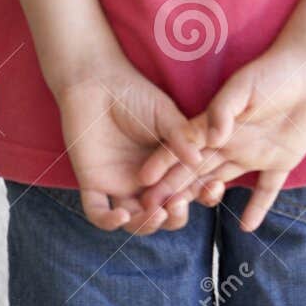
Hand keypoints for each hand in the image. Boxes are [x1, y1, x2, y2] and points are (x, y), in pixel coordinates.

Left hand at [55, 58, 205, 234]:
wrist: (97, 81)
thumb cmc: (134, 93)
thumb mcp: (164, 115)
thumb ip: (181, 137)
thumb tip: (200, 160)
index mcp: (166, 168)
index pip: (188, 192)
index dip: (202, 196)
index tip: (213, 187)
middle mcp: (144, 182)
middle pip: (163, 215)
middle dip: (175, 217)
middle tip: (178, 203)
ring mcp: (118, 184)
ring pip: (134, 221)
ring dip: (146, 224)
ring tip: (157, 212)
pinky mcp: (92, 182)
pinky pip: (98, 213)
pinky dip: (109, 221)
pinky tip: (121, 214)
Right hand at [136, 47, 305, 231]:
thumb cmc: (275, 72)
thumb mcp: (244, 87)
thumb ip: (224, 110)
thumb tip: (212, 138)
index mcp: (218, 122)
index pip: (183, 146)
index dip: (163, 161)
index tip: (143, 179)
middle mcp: (231, 140)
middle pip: (196, 168)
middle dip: (172, 186)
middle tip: (151, 207)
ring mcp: (254, 152)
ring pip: (221, 180)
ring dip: (202, 197)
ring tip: (181, 215)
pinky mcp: (281, 161)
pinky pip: (267, 190)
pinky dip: (257, 208)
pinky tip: (248, 227)